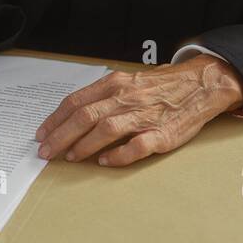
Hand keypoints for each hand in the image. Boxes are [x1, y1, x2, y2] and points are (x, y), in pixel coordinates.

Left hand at [34, 55, 242, 167]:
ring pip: (106, 130)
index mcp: (115, 83)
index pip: (76, 101)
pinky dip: (117, 155)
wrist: (200, 86)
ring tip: (70, 158)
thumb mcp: (128, 81)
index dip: (55, 120)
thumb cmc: (161, 87)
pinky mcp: (162, 134)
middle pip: (85, 117)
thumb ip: (103, 95)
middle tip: (46, 152)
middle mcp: (126, 97)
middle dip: (60, 136)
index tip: (42, 134)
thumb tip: (73, 115)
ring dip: (83, 146)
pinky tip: (104, 161)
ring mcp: (144, 116)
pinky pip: (136, 146)